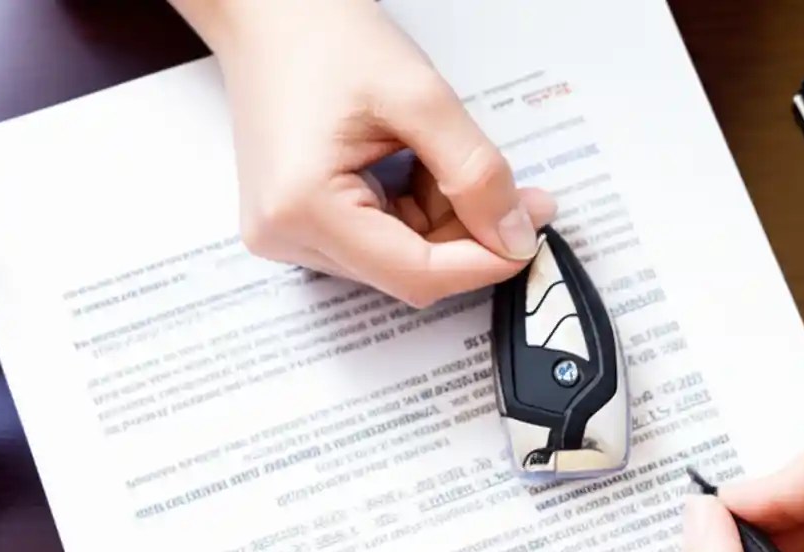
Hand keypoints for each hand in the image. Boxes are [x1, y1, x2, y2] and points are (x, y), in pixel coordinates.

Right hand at [170, 0, 554, 306]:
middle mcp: (285, 234)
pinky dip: (415, 214)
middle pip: (409, 273)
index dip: (484, 262)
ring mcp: (287, 234)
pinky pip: (379, 243)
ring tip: (436, 155)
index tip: (530, 235)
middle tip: (514, 192)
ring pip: (400, 261)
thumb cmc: (328, 39)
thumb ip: (475, 172)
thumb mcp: (421, 97)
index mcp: (303, 206)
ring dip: (440, 221)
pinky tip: (412, 167)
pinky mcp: (299, 226)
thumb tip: (516, 238)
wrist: (273, 16)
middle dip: (467, 235)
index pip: (416, 274)